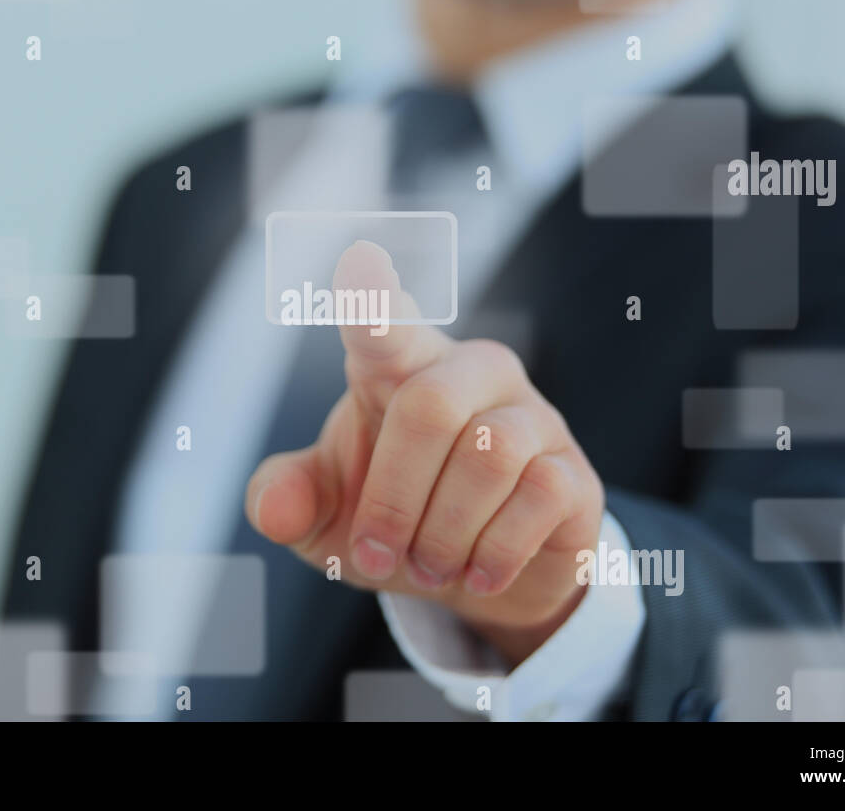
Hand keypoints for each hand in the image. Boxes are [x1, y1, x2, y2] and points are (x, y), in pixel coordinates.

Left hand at [245, 241, 603, 663]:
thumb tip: (271, 508)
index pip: (384, 324)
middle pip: (430, 407)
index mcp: (399, 368)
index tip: (360, 263)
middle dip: (394, 498)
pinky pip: (539, 494)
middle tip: (376, 554)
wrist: (479, 580)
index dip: (372, 299)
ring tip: (429, 566)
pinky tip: (478, 572)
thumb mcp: (325, 519)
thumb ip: (286, 500)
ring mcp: (531, 416)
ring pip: (489, 455)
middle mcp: (470, 373)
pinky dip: (494, 551)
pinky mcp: (573, 469)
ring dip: (443, 533)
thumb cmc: (395, 523)